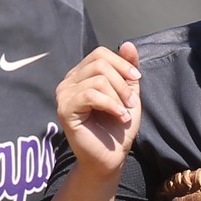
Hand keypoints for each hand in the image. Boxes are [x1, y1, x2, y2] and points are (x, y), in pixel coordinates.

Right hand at [57, 43, 140, 175]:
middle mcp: (69, 82)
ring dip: (118, 96)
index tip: (136, 79)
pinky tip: (118, 116)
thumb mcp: (128, 93)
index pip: (100, 54)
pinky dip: (110, 104)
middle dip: (122, 82)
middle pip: (99, 64)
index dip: (121, 63)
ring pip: (97, 80)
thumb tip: (127, 43)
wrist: (111, 157)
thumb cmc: (118, 128)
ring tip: (124, 113)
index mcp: (81, 75)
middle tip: (131, 102)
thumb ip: (127, 70)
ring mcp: (64, 95)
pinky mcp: (65, 110)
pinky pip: (90, 95)